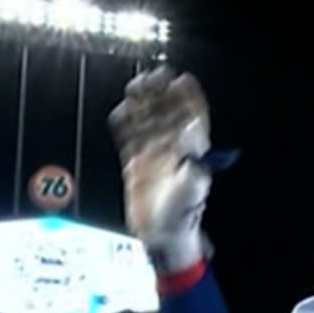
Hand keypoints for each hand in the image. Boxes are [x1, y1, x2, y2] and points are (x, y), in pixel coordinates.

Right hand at [109, 68, 233, 270]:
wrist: (162, 237)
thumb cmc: (182, 215)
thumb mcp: (192, 188)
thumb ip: (191, 161)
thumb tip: (188, 132)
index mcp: (193, 151)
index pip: (192, 116)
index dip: (188, 97)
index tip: (180, 79)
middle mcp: (174, 149)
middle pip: (167, 113)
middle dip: (160, 93)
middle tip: (152, 75)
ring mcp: (154, 155)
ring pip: (147, 121)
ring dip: (142, 104)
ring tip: (135, 87)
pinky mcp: (136, 164)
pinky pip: (129, 138)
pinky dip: (124, 125)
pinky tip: (119, 112)